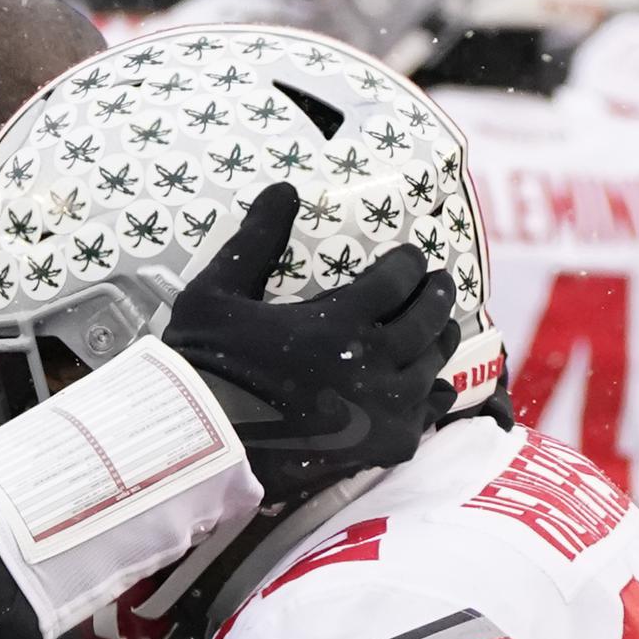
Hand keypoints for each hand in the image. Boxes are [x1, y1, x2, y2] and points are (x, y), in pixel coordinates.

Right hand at [164, 184, 458, 504]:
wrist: (198, 448)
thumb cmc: (204, 366)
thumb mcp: (217, 293)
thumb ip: (256, 240)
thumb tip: (283, 189)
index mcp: (338, 322)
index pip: (399, 279)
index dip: (409, 263)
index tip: (411, 258)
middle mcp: (373, 364)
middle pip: (428, 319)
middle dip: (437, 294)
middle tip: (438, 284)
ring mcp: (382, 410)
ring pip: (432, 366)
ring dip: (439, 342)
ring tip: (440, 330)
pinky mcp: (381, 447)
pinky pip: (425, 418)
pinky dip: (435, 399)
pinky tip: (438, 389)